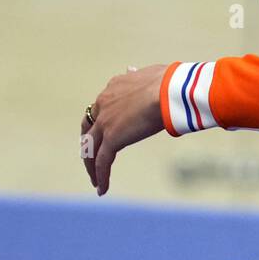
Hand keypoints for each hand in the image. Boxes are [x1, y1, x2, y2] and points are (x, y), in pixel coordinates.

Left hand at [81, 63, 167, 195]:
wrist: (169, 90)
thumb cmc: (169, 81)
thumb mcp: (151, 74)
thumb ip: (139, 76)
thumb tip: (132, 70)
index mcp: (112, 89)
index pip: (100, 108)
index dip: (101, 123)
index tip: (106, 133)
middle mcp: (103, 104)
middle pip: (88, 129)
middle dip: (89, 144)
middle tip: (93, 158)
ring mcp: (106, 123)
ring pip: (90, 148)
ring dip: (91, 165)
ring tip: (95, 180)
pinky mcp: (112, 139)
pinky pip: (102, 161)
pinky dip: (100, 176)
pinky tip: (102, 189)